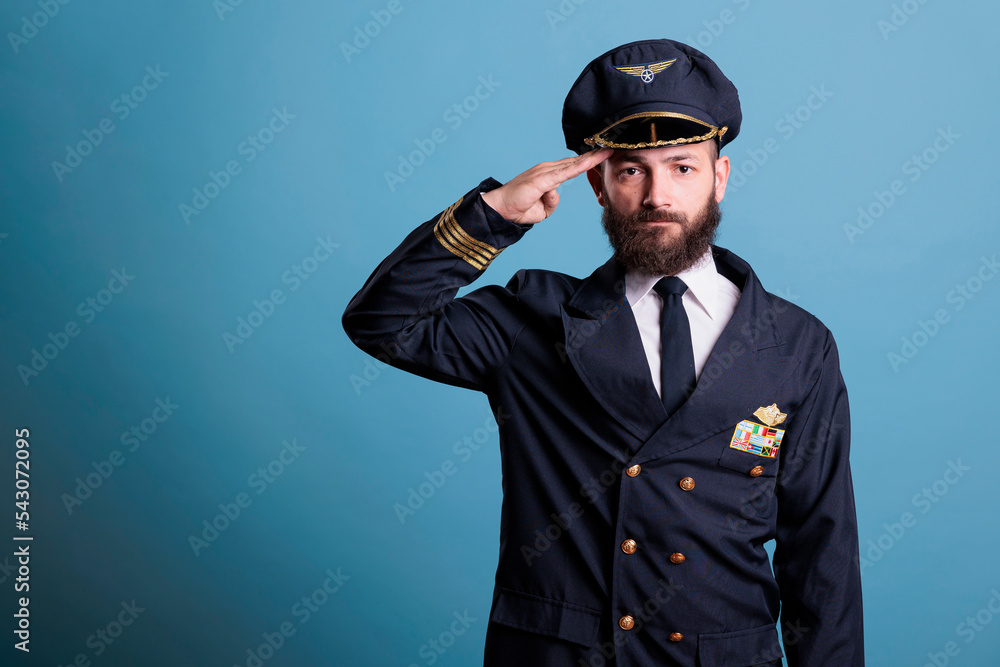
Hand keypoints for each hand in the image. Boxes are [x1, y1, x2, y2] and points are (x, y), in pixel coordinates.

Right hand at [481, 148, 611, 224]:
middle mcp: (547, 169)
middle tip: (611, 146)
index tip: (604, 154)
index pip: (572, 165)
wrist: (501, 209)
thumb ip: (553, 201)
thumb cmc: (520, 208)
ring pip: (572, 164)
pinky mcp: (541, 179)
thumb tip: (556, 192)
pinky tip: (589, 162)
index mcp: (549, 175)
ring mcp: (544, 172)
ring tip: (607, 151)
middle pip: (575, 161)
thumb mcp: (543, 209)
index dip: (588, 160)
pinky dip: (577, 167)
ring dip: (590, 157)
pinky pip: (563, 173)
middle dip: (594, 154)